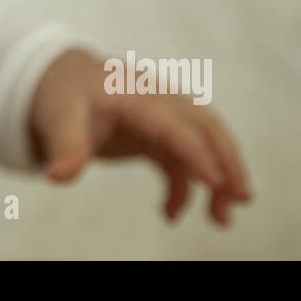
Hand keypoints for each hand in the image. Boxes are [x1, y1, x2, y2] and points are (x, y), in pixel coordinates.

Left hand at [29, 50, 252, 225]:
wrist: (61, 81)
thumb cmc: (62, 96)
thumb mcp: (58, 119)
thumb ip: (65, 147)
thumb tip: (58, 177)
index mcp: (138, 95)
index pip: (175, 124)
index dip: (196, 152)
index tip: (216, 182)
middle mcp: (159, 102)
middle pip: (205, 128)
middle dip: (227, 162)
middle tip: (242, 199)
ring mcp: (162, 117)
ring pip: (203, 144)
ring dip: (217, 178)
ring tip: (221, 219)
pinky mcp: (158, 134)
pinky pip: (181, 161)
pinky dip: (184, 187)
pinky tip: (170, 214)